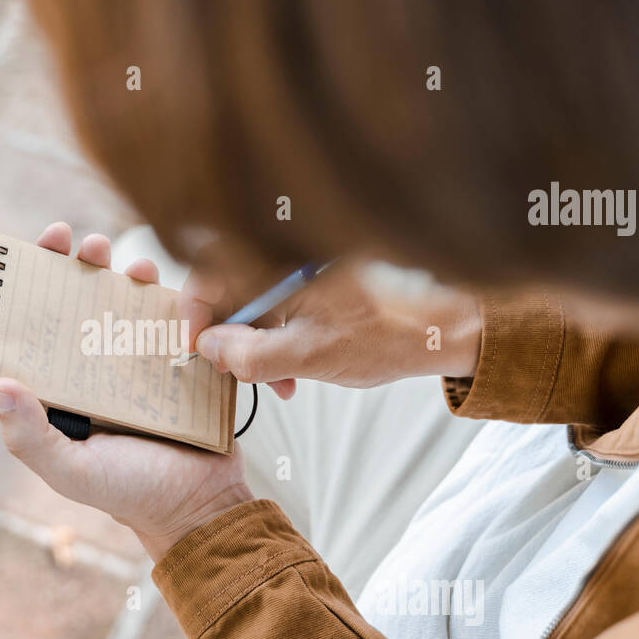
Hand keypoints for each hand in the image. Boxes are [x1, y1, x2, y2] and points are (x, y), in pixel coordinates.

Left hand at [0, 223, 254, 561]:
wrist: (203, 504)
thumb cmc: (130, 494)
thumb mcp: (70, 472)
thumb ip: (30, 436)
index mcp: (45, 396)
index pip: (2, 339)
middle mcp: (77, 371)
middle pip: (51, 302)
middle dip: (50, 261)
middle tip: (60, 236)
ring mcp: (120, 359)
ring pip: (98, 295)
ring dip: (97, 263)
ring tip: (103, 250)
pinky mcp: (163, 352)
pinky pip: (149, 307)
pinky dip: (147, 283)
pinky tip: (149, 273)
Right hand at [179, 261, 480, 398]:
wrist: (445, 329)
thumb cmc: (386, 338)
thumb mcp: (306, 356)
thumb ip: (248, 354)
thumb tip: (208, 346)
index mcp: (281, 259)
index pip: (208, 268)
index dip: (192, 309)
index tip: (196, 346)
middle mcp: (287, 255)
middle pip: (228, 286)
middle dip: (228, 336)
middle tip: (235, 373)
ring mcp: (302, 269)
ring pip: (254, 302)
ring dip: (255, 344)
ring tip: (278, 382)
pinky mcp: (316, 283)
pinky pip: (280, 306)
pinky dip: (279, 337)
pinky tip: (294, 370)